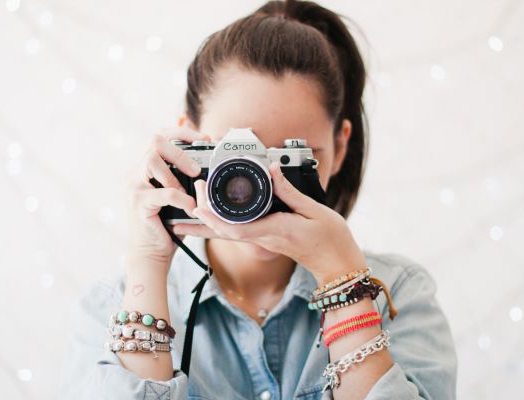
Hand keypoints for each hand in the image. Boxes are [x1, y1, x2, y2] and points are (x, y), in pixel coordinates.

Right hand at [125, 126, 209, 264]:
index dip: (181, 132)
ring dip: (177, 173)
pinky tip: (190, 207)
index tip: (203, 139)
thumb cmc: (168, 224)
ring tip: (190, 189)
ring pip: (153, 161)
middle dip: (180, 150)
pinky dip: (182, 198)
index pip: (159, 136)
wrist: (151, 252)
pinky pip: (164, 192)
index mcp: (144, 167)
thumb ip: (185, 177)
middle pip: (154, 141)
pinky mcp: (139, 202)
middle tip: (196, 168)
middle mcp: (135, 173)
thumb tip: (207, 161)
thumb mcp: (178, 195)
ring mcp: (133, 186)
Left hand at [172, 161, 365, 283]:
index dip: (214, 217)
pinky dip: (220, 226)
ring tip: (187, 209)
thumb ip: (289, 191)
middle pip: (225, 231)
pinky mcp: (266, 240)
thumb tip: (272, 169)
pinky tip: (208, 221)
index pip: (236, 227)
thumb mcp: (313, 210)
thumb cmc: (329, 239)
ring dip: (206, 223)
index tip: (199, 202)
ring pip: (227, 234)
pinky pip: (237, 234)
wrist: (336, 262)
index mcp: (274, 230)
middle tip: (192, 192)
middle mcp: (264, 238)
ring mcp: (263, 241)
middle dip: (204, 214)